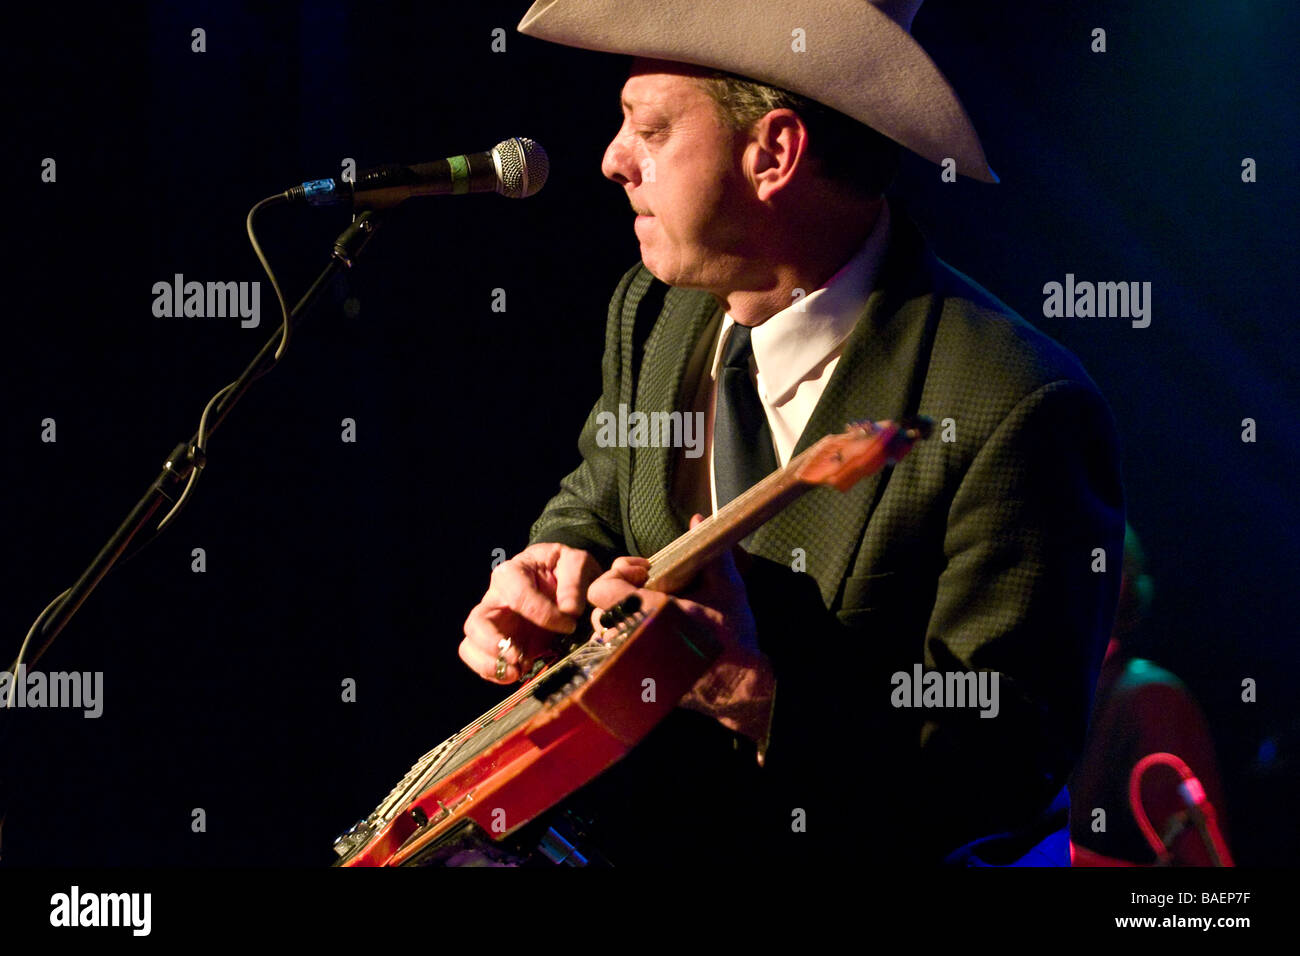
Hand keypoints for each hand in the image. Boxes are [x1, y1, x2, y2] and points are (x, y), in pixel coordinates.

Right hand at [460, 542, 602, 682]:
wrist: (561, 579)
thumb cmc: (563, 568)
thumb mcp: (575, 562)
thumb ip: (574, 581)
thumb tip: (568, 611)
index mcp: (511, 574)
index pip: (518, 596)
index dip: (544, 614)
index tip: (568, 624)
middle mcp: (494, 600)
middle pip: (476, 624)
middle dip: (494, 645)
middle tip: (520, 657)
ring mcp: (494, 625)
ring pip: (470, 647)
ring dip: (491, 664)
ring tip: (517, 672)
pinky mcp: (500, 645)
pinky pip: (484, 663)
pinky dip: (498, 674)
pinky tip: (520, 674)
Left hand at [586, 515, 776, 746]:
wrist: (740, 686)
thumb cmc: (734, 635)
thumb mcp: (728, 588)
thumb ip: (709, 553)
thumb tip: (696, 519)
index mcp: (653, 612)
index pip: (601, 590)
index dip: (616, 577)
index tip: (643, 575)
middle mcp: (635, 638)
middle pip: (599, 611)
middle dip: (618, 598)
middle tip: (646, 592)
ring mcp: (632, 663)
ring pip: (603, 636)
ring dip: (619, 621)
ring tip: (646, 615)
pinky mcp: (634, 681)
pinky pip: (612, 658)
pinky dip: (623, 644)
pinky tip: (648, 638)